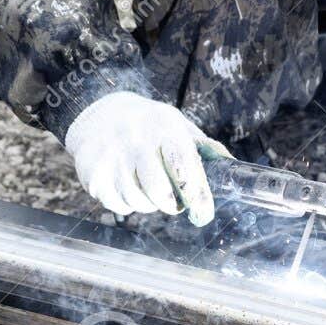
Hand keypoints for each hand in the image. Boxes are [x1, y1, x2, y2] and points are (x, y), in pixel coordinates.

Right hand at [63, 91, 227, 225]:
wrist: (97, 112)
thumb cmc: (147, 124)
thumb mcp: (175, 124)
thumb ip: (202, 148)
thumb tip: (233, 169)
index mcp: (163, 126)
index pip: (182, 164)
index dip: (195, 192)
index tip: (202, 212)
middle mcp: (135, 140)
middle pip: (158, 191)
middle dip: (170, 205)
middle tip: (173, 204)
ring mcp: (111, 157)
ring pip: (137, 202)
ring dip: (146, 203)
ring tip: (145, 187)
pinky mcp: (93, 173)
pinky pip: (117, 205)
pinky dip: (126, 203)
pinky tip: (125, 185)